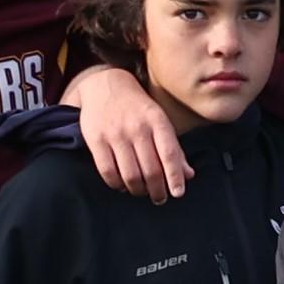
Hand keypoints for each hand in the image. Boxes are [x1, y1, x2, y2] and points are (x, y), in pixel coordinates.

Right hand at [67, 63, 191, 200]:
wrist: (105, 85)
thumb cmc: (138, 109)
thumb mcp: (160, 121)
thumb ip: (174, 149)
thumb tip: (188, 175)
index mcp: (157, 121)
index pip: (169, 154)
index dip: (174, 177)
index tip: (178, 192)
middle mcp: (137, 127)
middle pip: (150, 169)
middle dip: (157, 190)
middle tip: (159, 198)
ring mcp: (115, 133)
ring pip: (130, 174)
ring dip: (138, 190)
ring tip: (141, 192)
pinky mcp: (96, 139)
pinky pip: (108, 171)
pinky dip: (116, 184)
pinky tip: (122, 185)